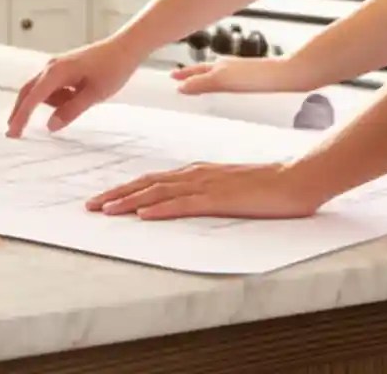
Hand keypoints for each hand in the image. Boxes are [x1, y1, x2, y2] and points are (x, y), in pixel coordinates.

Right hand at [6, 37, 144, 137]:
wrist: (125, 48)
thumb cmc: (112, 69)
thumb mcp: (94, 95)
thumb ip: (71, 111)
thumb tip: (50, 126)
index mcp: (57, 72)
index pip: (33, 98)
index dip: (21, 117)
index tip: (13, 133)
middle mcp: (51, 67)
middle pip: (27, 92)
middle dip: (21, 112)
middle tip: (14, 133)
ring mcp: (55, 66)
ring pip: (42, 91)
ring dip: (53, 103)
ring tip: (82, 98)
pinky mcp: (62, 68)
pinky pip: (52, 87)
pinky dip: (59, 97)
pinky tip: (81, 93)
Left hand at [85, 161, 326, 219]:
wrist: (296, 177)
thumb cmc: (266, 186)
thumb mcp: (227, 188)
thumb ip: (203, 193)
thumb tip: (179, 203)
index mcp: (195, 172)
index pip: (151, 180)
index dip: (124, 189)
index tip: (102, 199)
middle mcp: (194, 174)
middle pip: (146, 183)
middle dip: (115, 195)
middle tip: (90, 206)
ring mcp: (206, 185)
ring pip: (158, 192)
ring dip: (129, 202)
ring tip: (106, 211)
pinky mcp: (219, 198)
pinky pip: (184, 204)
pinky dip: (161, 209)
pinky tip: (144, 214)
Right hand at [171, 56, 311, 94]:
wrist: (290, 75)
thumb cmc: (259, 78)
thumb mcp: (224, 82)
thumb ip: (202, 84)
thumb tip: (180, 87)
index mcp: (220, 67)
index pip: (196, 71)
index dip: (183, 75)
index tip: (171, 77)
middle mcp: (229, 67)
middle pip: (205, 70)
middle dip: (192, 74)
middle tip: (179, 79)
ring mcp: (242, 72)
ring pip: (219, 74)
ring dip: (206, 78)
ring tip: (200, 84)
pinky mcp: (255, 79)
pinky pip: (232, 81)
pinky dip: (223, 84)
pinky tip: (230, 91)